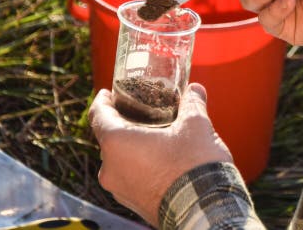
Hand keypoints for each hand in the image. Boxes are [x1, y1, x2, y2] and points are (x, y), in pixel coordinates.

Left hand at [89, 84, 232, 225]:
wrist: (204, 211)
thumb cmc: (194, 166)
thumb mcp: (196, 125)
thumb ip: (192, 103)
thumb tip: (195, 90)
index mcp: (116, 143)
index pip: (98, 114)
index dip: (103, 100)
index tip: (109, 93)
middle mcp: (110, 169)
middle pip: (109, 137)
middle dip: (125, 123)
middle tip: (142, 111)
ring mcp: (120, 190)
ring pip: (119, 160)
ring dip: (133, 147)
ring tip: (156, 136)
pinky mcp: (133, 205)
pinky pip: (129, 177)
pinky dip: (140, 166)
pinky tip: (161, 160)